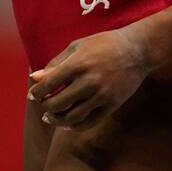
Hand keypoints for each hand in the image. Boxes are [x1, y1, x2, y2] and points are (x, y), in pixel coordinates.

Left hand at [27, 28, 152, 129]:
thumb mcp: (78, 46)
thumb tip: (34, 79)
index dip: (37, 92)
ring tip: (51, 117)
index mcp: (78, 63)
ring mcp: (101, 95)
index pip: (49, 84)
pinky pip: (89, 122)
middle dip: (45, 106)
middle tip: (43, 104)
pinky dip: (75, 126)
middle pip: (57, 104)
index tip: (34, 94)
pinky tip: (68, 123)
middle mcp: (89, 81)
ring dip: (56, 120)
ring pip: (71, 117)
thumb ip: (56, 63)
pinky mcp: (112, 105)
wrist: (138, 50)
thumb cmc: (104, 44)